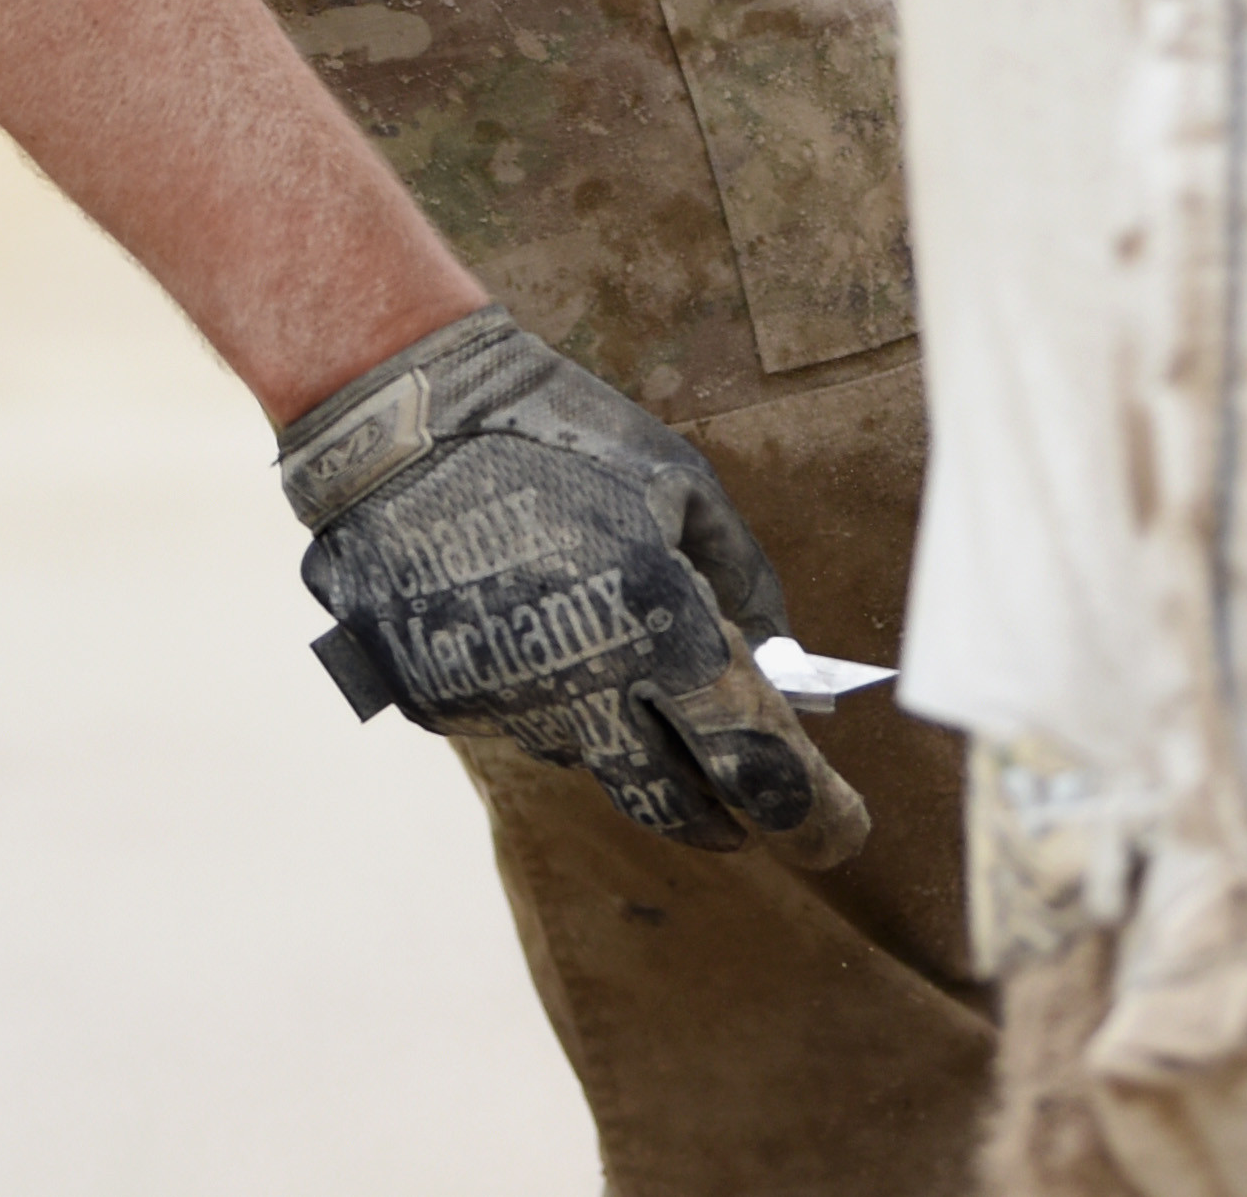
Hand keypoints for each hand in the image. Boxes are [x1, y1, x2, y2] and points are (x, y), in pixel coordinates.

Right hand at [277, 308, 870, 859]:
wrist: (401, 415)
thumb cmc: (557, 430)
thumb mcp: (678, 482)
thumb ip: (741, 582)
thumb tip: (779, 665)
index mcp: (658, 628)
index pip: (761, 768)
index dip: (815, 817)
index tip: (844, 831)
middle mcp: (584, 690)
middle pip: (680, 808)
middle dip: (728, 816)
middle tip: (749, 804)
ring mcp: (507, 708)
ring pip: (595, 761)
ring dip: (626, 732)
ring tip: (607, 639)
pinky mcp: (444, 706)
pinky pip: (523, 727)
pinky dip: (549, 697)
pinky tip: (530, 617)